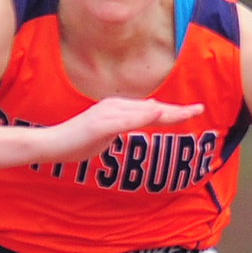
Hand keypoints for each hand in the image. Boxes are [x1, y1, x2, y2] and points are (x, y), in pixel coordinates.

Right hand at [36, 97, 202, 164]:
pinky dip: (141, 118)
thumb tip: (144, 118)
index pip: (152, 110)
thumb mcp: (107, 135)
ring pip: (143, 112)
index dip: (174, 111)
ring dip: (166, 112)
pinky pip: (125, 121)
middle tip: (200, 109)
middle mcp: (115, 106)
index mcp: (118, 109)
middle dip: (177, 110)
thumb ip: (125, 127)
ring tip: (188, 112)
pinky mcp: (100, 125)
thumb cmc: (76, 142)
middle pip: (153, 109)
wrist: (51, 145)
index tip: (195, 111)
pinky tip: (156, 115)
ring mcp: (107, 114)